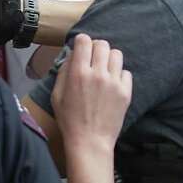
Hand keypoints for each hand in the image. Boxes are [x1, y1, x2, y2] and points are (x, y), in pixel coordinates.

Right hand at [53, 33, 131, 152]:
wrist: (89, 141)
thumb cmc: (69, 119)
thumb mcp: (57, 95)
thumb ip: (64, 72)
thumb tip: (72, 54)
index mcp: (78, 73)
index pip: (84, 42)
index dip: (82, 42)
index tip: (81, 47)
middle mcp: (97, 73)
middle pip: (102, 44)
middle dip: (96, 48)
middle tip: (93, 58)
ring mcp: (114, 81)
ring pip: (116, 54)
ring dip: (109, 58)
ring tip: (104, 69)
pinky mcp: (126, 90)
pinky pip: (126, 71)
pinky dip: (119, 74)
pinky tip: (112, 84)